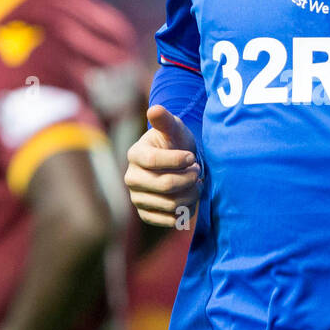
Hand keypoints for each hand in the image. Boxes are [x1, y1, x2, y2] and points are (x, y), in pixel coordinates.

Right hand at [124, 105, 201, 227]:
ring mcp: (136, 197)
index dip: (178, 160)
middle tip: (198, 172)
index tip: (192, 157)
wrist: (179, 165)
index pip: (154, 161)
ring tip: (197, 184)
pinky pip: (167, 220)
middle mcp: (131, 177)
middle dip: (188, 179)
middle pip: (165, 185)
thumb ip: (165, 120)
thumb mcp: (174, 129)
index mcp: (135, 154)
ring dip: (191, 195)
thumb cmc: (176, 143)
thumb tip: (154, 109)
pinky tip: (190, 199)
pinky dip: (185, 212)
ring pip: (170, 203)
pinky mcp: (145, 214)